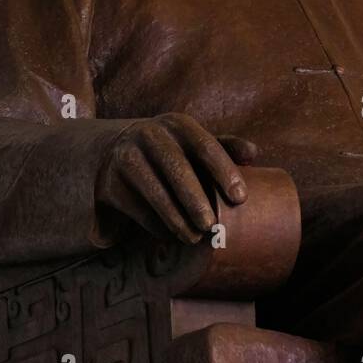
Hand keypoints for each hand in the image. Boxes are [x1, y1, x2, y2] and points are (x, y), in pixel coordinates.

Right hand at [96, 113, 259, 244]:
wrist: (116, 152)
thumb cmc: (172, 151)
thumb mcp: (195, 144)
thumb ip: (226, 148)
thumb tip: (254, 154)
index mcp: (178, 124)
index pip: (206, 145)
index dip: (224, 171)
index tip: (241, 198)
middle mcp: (150, 135)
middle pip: (177, 169)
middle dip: (195, 200)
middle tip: (211, 227)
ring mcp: (126, 156)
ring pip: (154, 192)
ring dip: (175, 219)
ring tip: (193, 238)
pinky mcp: (109, 182)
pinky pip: (136, 208)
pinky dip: (155, 224)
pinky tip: (169, 235)